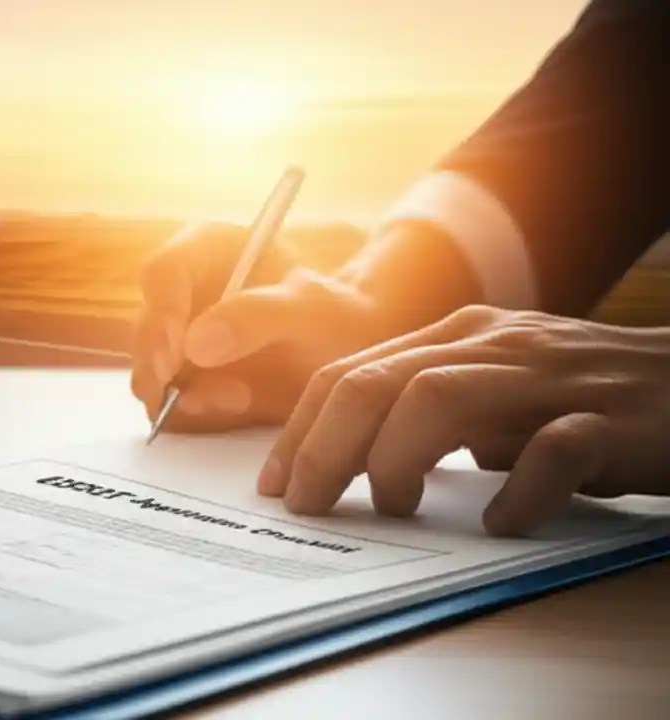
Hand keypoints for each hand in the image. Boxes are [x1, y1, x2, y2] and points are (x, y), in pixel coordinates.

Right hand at [130, 222, 471, 430]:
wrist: (357, 352)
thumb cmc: (342, 316)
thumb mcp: (314, 310)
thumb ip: (259, 316)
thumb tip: (195, 344)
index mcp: (211, 250)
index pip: (164, 271)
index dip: (161, 309)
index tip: (175, 352)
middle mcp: (188, 291)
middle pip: (147, 324)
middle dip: (161, 363)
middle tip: (184, 392)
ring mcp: (184, 335)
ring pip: (150, 365)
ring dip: (176, 390)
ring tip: (234, 398)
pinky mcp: (189, 376)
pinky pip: (169, 397)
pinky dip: (189, 408)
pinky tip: (231, 403)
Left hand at [260, 305, 669, 535]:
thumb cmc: (583, 394)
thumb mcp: (494, 388)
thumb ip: (431, 411)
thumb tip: (353, 463)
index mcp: (458, 337)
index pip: (352, 373)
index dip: (302, 428)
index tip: (275, 483)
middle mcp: (494, 346)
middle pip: (381, 382)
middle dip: (326, 445)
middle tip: (305, 505)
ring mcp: (551, 379)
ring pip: (444, 398)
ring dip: (397, 457)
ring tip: (390, 508)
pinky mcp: (611, 422)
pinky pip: (554, 451)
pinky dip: (517, 490)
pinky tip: (498, 523)